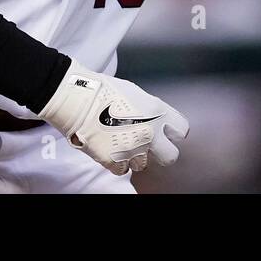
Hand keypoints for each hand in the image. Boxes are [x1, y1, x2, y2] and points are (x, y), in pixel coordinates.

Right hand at [38, 59, 188, 174]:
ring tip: (121, 141)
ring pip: (142, 164)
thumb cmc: (103, 91)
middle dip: (162, 152)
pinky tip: (109, 147)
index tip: (167, 131)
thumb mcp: (136, 93)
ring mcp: (133, 149)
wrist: (78, 99)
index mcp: (157, 111)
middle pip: (171, 156)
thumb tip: (153, 119)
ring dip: (135, 156)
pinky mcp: (115, 160)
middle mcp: (150, 133)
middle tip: (150, 145)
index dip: (173, 131)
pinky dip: (117, 161)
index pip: (182, 130)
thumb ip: (150, 109)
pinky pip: (122, 169)